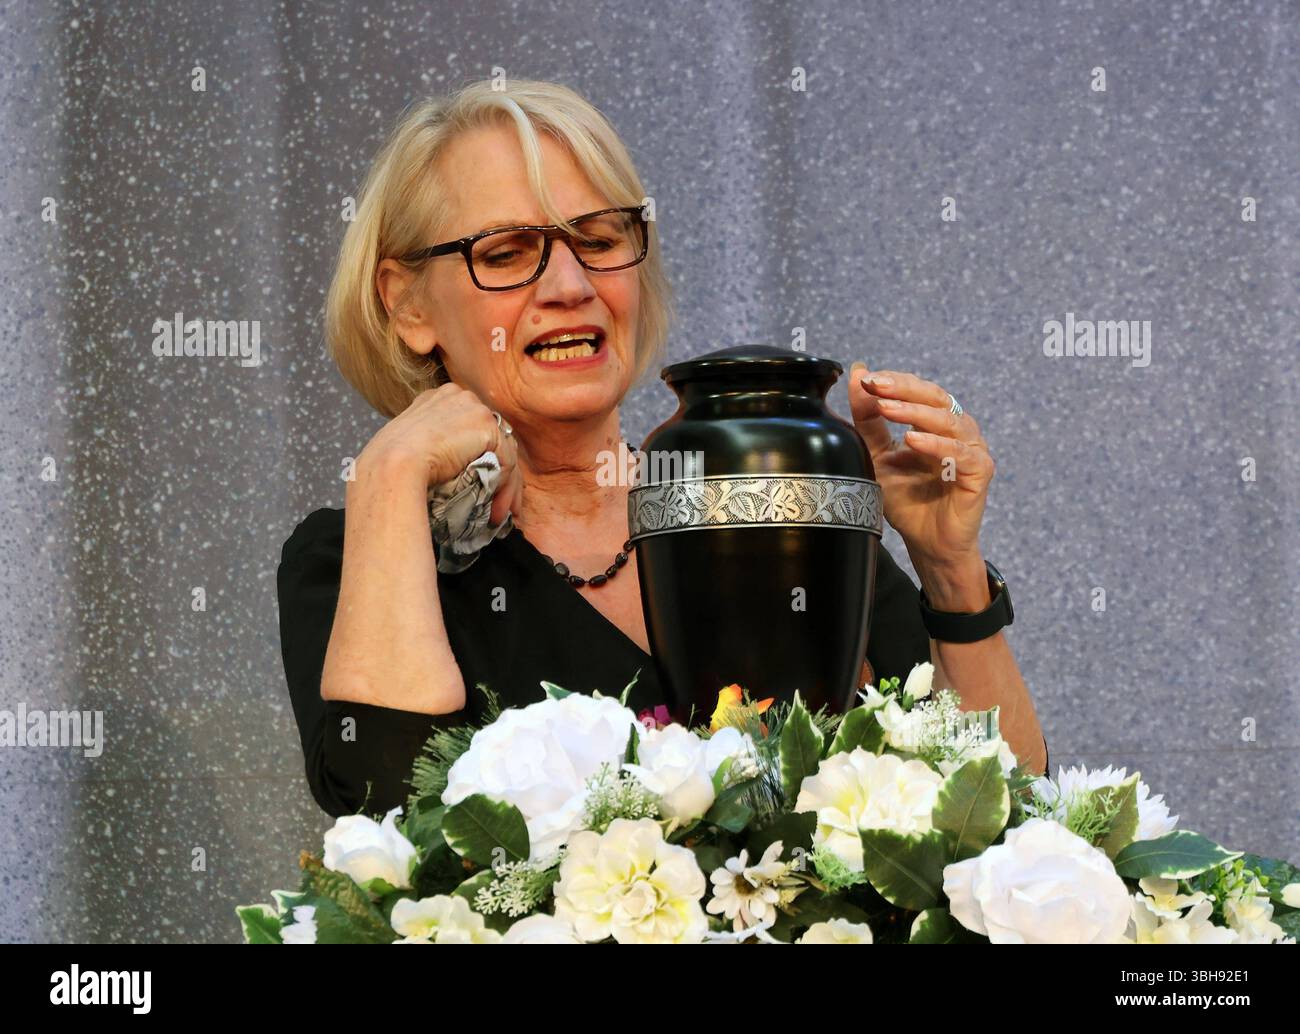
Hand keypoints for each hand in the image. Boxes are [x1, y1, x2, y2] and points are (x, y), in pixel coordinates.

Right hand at [359, 383, 522, 524]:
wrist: (392, 467)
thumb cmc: (388, 466)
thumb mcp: (410, 447)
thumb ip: (432, 446)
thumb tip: (449, 467)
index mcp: (437, 400)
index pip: (469, 428)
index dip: (478, 458)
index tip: (478, 485)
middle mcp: (458, 397)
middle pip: (490, 438)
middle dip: (497, 472)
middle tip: (497, 505)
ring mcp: (473, 408)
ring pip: (502, 450)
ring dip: (504, 485)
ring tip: (500, 514)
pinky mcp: (486, 425)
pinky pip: (507, 460)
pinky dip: (505, 486)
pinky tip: (497, 506)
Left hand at [843, 361, 994, 595]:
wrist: (926, 542)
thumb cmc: (907, 500)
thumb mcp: (878, 455)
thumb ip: (868, 419)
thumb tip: (858, 372)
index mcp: (934, 423)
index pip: (918, 390)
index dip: (894, 381)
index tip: (865, 379)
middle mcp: (956, 431)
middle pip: (935, 397)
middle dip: (903, 389)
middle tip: (876, 385)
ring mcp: (971, 450)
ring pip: (948, 421)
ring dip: (915, 412)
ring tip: (887, 408)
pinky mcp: (980, 472)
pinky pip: (960, 454)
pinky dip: (936, 445)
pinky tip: (912, 440)